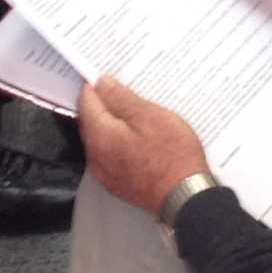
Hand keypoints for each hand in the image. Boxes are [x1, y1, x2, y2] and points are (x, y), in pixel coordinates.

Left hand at [79, 75, 212, 214]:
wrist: (185, 197)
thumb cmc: (172, 156)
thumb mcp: (149, 116)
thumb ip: (121, 98)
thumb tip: (101, 83)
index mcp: (99, 136)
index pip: (86, 101)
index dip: (97, 85)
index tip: (111, 74)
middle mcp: (95, 156)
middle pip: (91, 121)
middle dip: (105, 103)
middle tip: (127, 89)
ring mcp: (105, 173)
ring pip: (102, 138)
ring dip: (114, 123)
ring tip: (138, 112)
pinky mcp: (118, 183)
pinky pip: (111, 154)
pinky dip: (120, 141)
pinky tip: (139, 137)